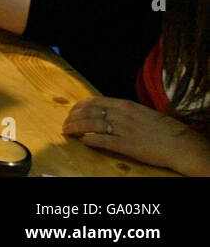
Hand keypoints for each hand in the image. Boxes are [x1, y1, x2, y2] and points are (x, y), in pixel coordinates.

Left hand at [63, 97, 209, 175]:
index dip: (79, 107)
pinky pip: (102, 140)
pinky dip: (89, 140)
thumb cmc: (162, 129)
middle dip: (73, 118)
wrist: (180, 143)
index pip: (94, 101)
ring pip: (91, 125)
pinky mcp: (127, 145)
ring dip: (76, 128)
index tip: (71, 112)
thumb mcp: (140, 112)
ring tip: (68, 132)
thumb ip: (123, 111)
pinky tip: (83, 141)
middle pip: (89, 112)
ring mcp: (123, 129)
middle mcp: (121, 114)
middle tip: (65, 124)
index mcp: (125, 105)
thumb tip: (106, 112)